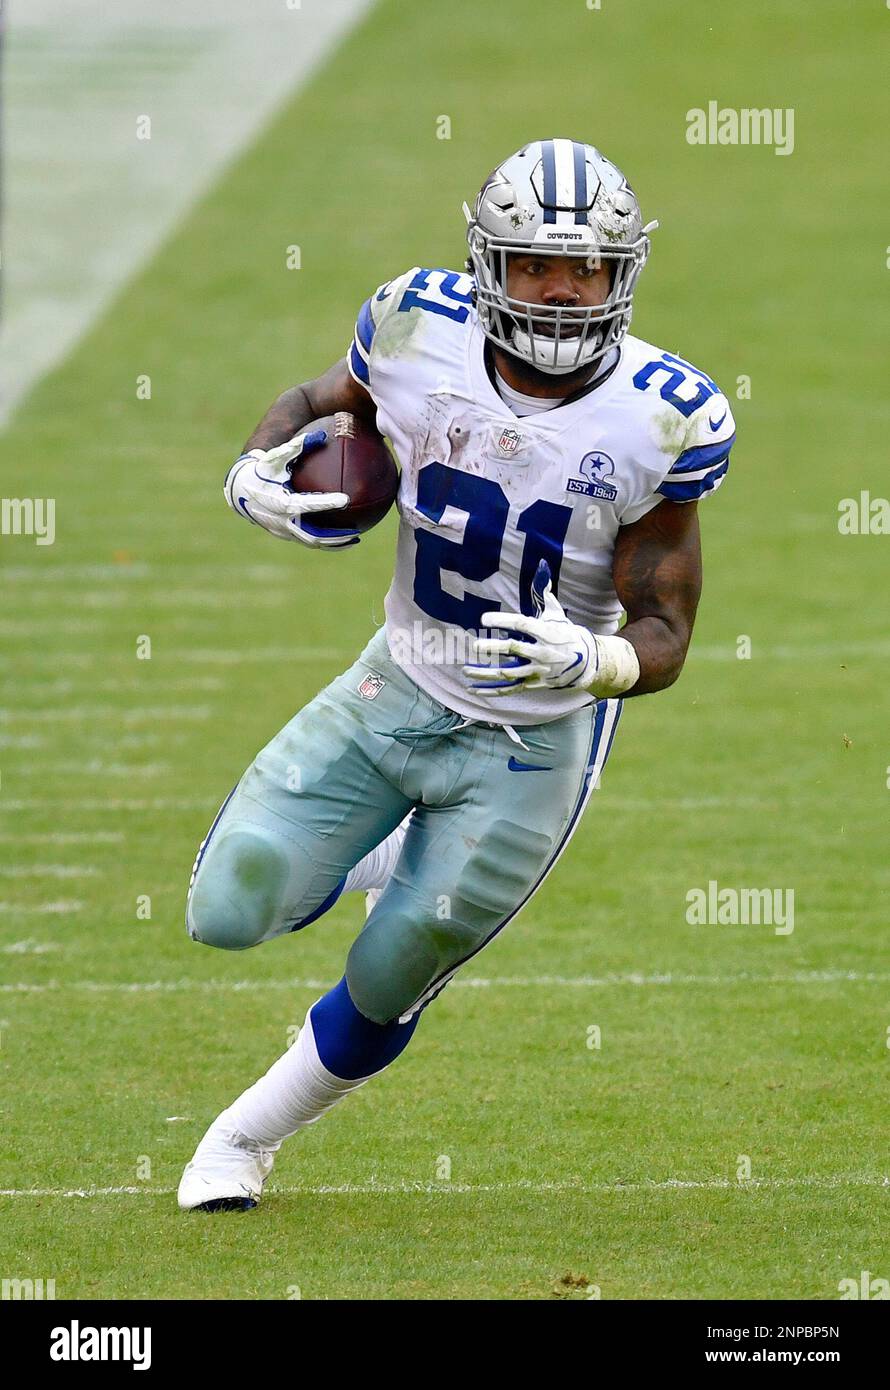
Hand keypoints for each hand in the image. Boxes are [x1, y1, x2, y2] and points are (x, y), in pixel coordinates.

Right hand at [223, 431, 359, 548]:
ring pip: (312, 542)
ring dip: (333, 543)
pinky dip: (325, 541)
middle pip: (313, 534)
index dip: (326, 503)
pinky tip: (343, 537)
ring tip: (355, 538)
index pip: (308, 504)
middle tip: (356, 530)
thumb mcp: (275, 457)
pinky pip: (308, 540)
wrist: (240, 490)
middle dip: (335, 535)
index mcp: (281, 502)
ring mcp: (283, 531)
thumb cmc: (261, 470)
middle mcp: (282, 520)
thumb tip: (320, 435)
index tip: (346, 499)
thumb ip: (297, 446)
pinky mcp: (285, 534)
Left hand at [463, 560, 639, 697]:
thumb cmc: (566, 634)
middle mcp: (542, 652)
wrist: (586, 663)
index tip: (484, 619)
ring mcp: (537, 671)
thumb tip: (542, 565)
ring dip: (486, 673)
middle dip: (493, 648)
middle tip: (475, 646)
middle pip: (514, 650)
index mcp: (546, 632)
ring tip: (466, 669)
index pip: (522, 625)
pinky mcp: (533, 684)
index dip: (502, 621)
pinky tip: (473, 689)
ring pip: (508, 674)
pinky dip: (491, 691)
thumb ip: (545, 593)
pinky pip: (509, 690)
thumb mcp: (556, 614)